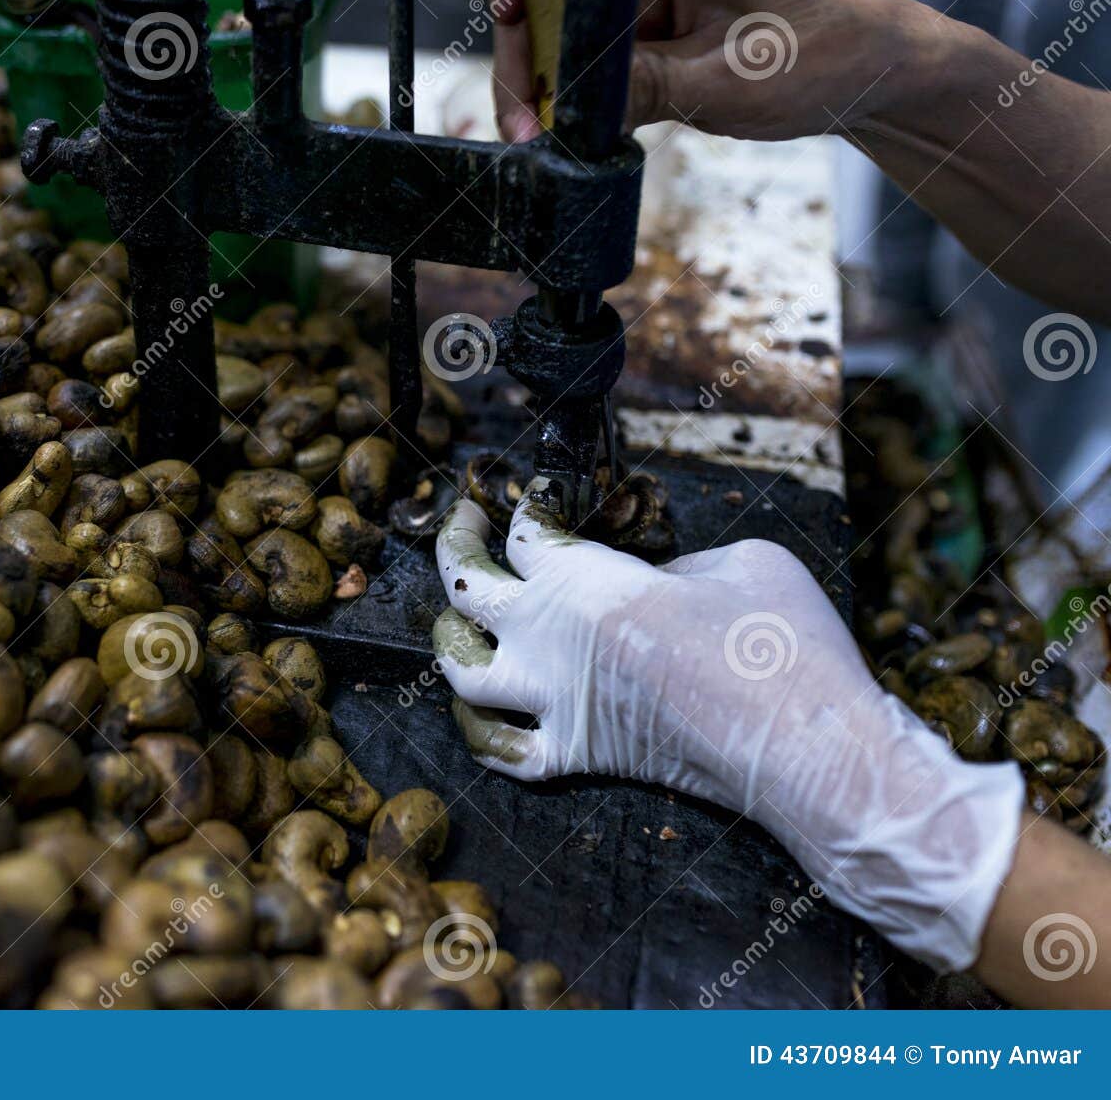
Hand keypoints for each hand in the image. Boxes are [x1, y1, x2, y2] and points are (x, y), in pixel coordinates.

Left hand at [432, 482, 1023, 970]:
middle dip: (456, 540)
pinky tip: (480, 712)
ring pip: (460, 667)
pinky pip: (499, 750)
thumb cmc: (779, 641)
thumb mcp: (739, 560)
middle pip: (464, 582)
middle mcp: (547, 638)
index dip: (529, 504)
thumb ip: (675, 562)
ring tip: (457, 619)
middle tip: (467, 519)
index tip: (540, 494)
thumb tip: (653, 580)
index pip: (524, 531)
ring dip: (449, 637)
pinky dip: (479, 729)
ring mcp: (553, 703)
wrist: (803, 743)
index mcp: (581, 579)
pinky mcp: (576, 758)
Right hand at [483, 0, 937, 141]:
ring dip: (538, 90)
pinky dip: (567, 104)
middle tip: (524, 129)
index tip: (507, 23)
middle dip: (521, 61)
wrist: (872, 74)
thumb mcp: (725, 81)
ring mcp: (641, 8)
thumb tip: (563, 112)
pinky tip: (564, 137)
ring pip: (557, 41)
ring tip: (540, 140)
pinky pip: (586, 70)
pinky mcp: (644, 45)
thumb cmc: (822, 54)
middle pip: (544, 1)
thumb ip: (641, 89)